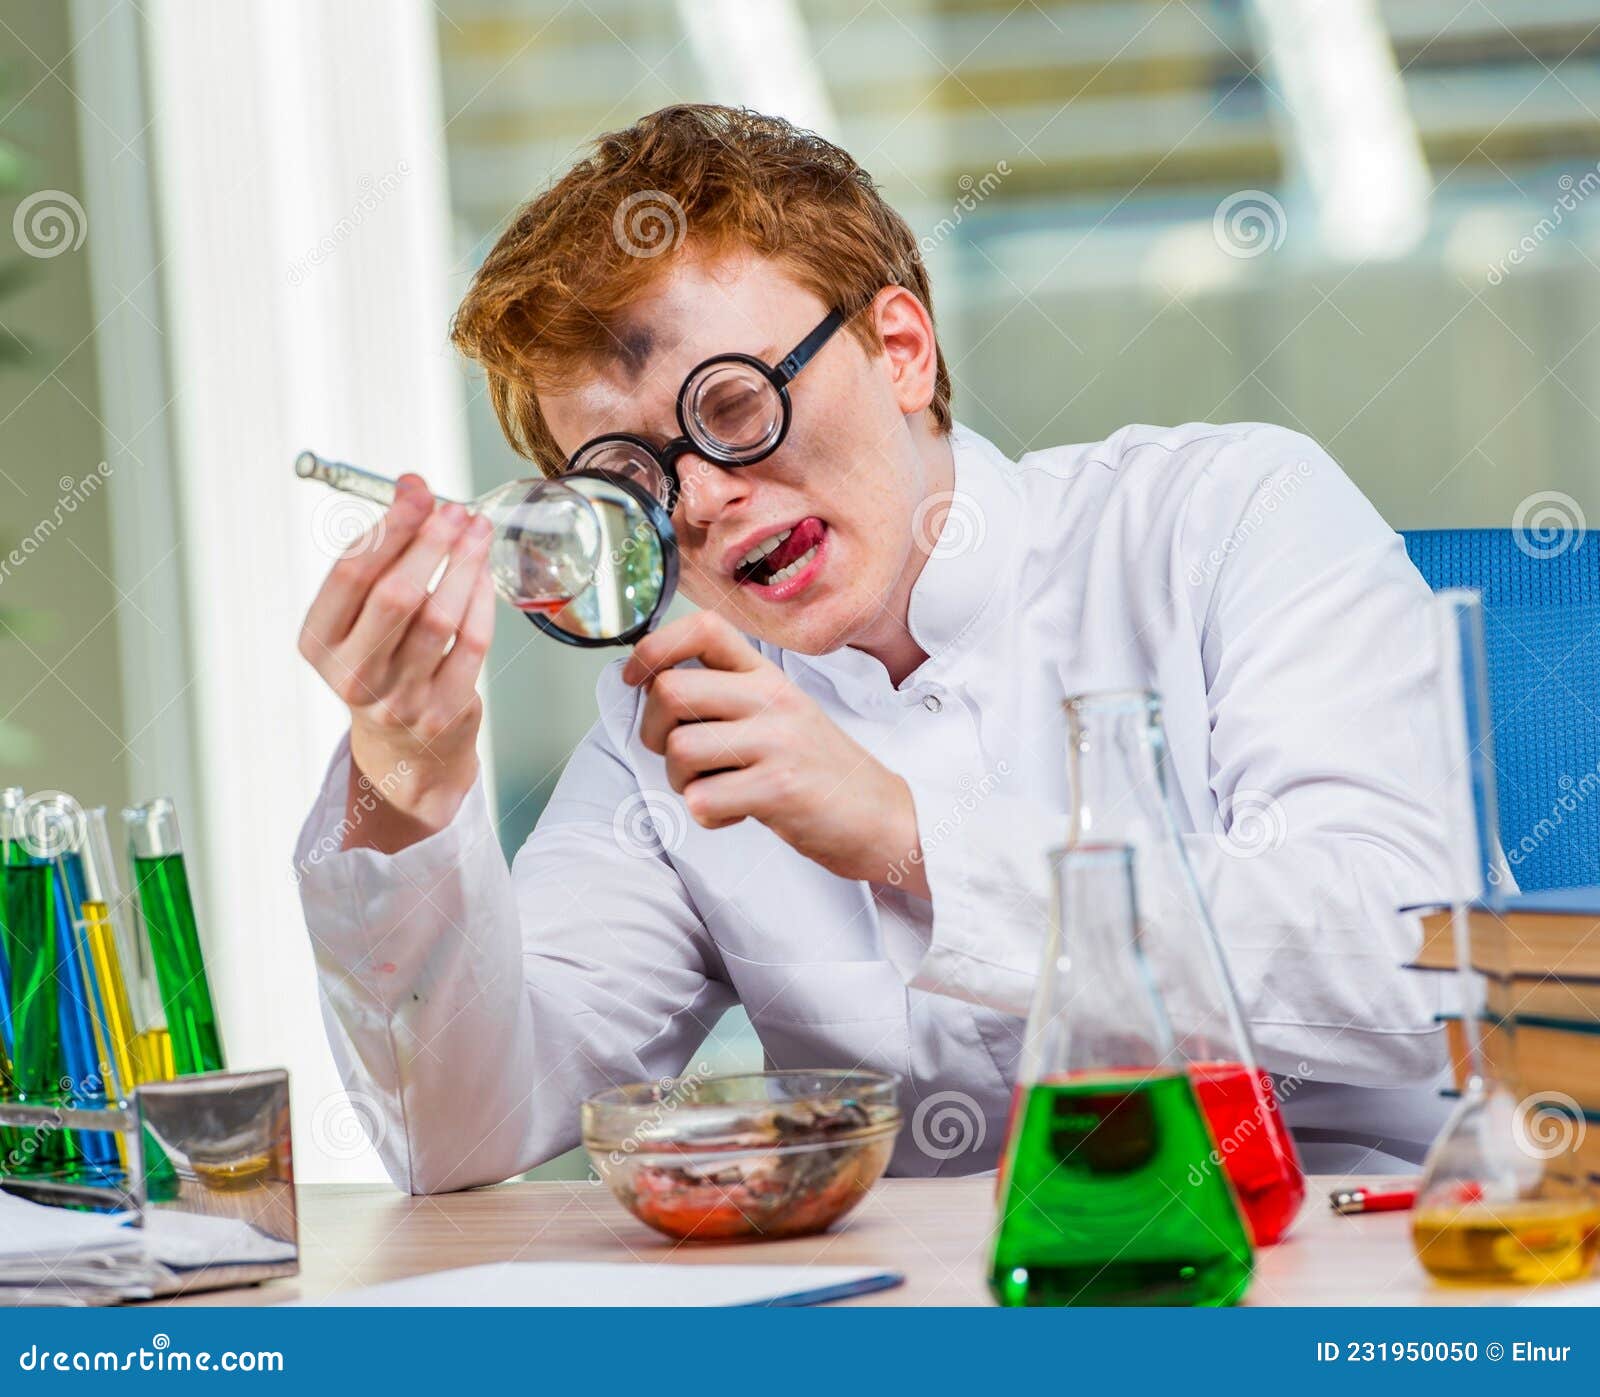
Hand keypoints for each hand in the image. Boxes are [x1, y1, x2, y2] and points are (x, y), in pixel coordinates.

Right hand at [297, 475, 494, 848]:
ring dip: (464, 564)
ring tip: (478, 531)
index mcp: (320, 643)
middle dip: (430, 542)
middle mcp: (354, 675)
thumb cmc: (383, 661)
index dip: (389, 526)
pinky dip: (482, 601)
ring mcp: (400, 699)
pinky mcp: (444, 712)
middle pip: (395, 595)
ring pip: (439, 618)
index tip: (416, 491)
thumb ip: (383, 556)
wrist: (404, 749)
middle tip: (456, 508)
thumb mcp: (361, 618)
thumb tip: (412, 487)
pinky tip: (485, 574)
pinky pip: (472, 644)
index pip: (352, 574)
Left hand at [623, 613, 925, 892]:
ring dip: (681, 781)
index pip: (701, 628)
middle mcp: (772, 698)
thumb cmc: (819, 769)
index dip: (653, 647)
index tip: (634, 677)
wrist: (881, 817)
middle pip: (670, 690)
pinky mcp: (780, 788)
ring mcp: (778, 741)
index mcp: (767, 675)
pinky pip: (701, 800)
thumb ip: (726, 695)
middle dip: (652, 731)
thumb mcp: (779, 713)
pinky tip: (736, 813)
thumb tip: (651, 686)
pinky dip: (707, 816)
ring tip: (716, 788)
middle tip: (676, 754)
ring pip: (679, 749)